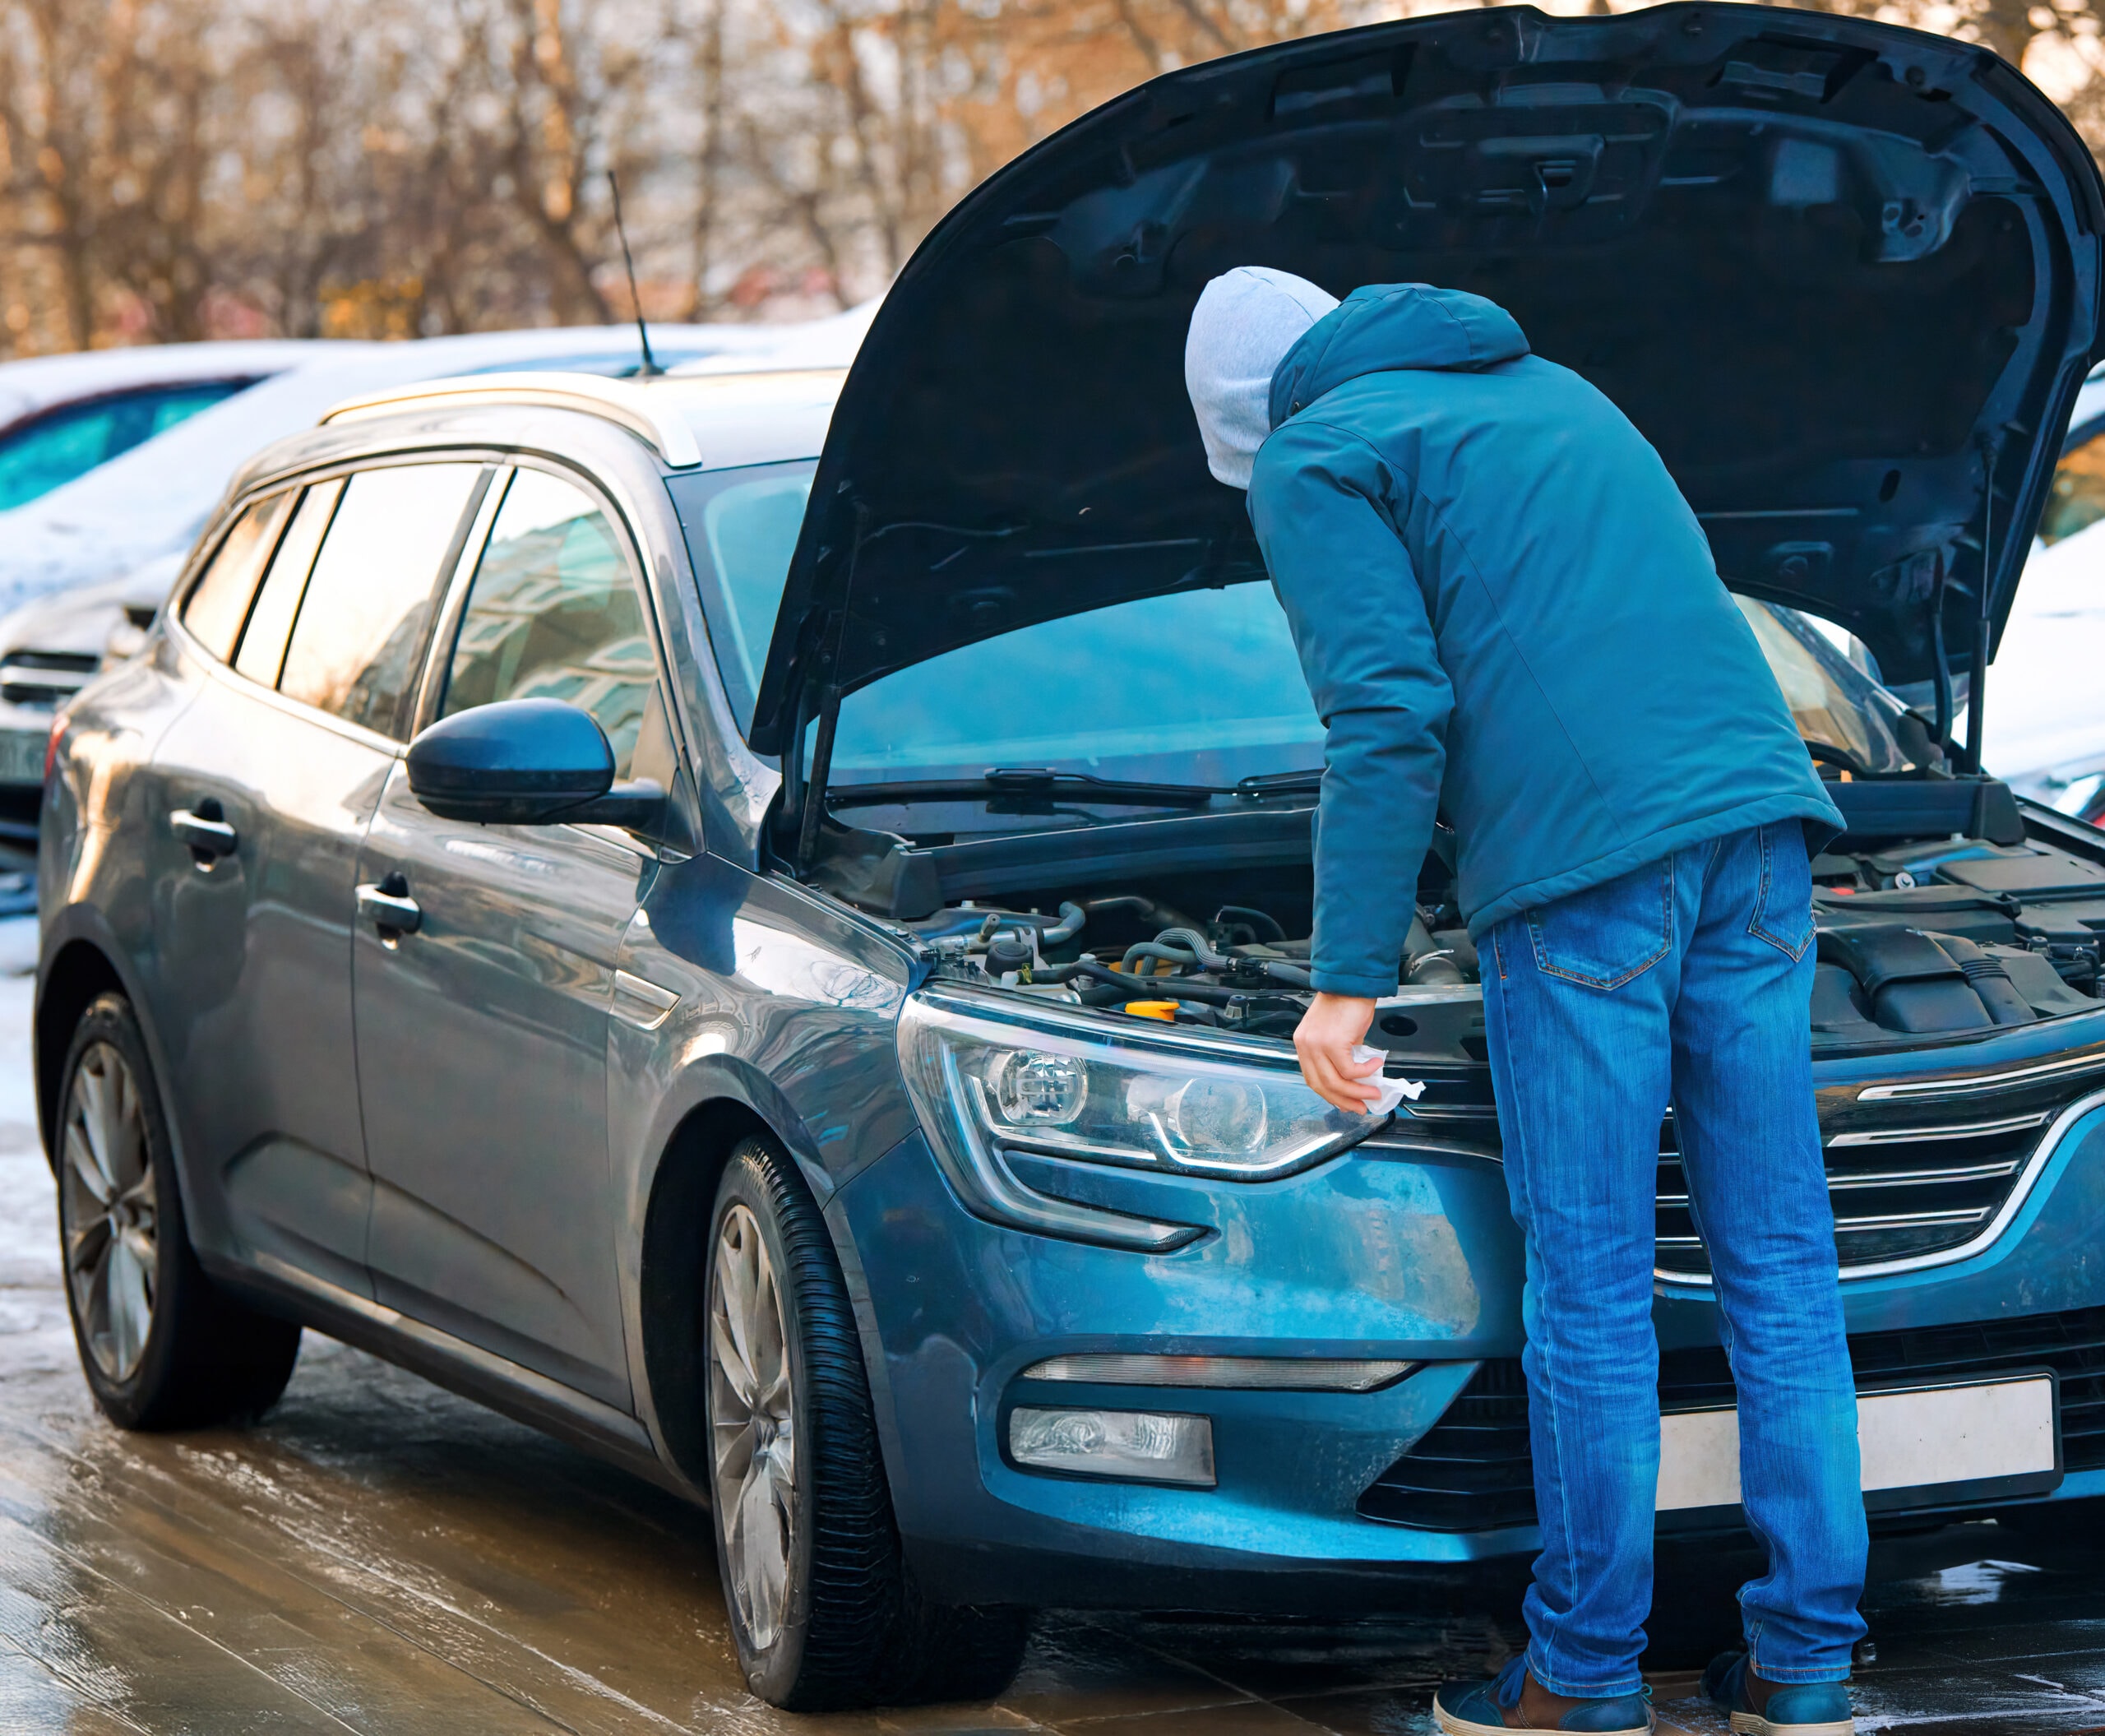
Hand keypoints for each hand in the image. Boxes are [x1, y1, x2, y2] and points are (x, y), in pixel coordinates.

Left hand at [1293, 992, 1382, 1112]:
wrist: (1353, 982)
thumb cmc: (1346, 1002)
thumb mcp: (1337, 1034)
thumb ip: (1340, 1055)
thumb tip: (1355, 1078)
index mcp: (1303, 1044)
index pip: (1312, 1079)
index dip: (1331, 1095)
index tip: (1347, 1103)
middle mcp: (1305, 1046)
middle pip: (1321, 1085)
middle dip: (1344, 1100)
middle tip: (1362, 1107)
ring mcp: (1317, 1045)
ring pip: (1335, 1082)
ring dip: (1357, 1092)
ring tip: (1374, 1093)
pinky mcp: (1332, 1043)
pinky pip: (1350, 1070)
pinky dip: (1365, 1073)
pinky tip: (1376, 1066)